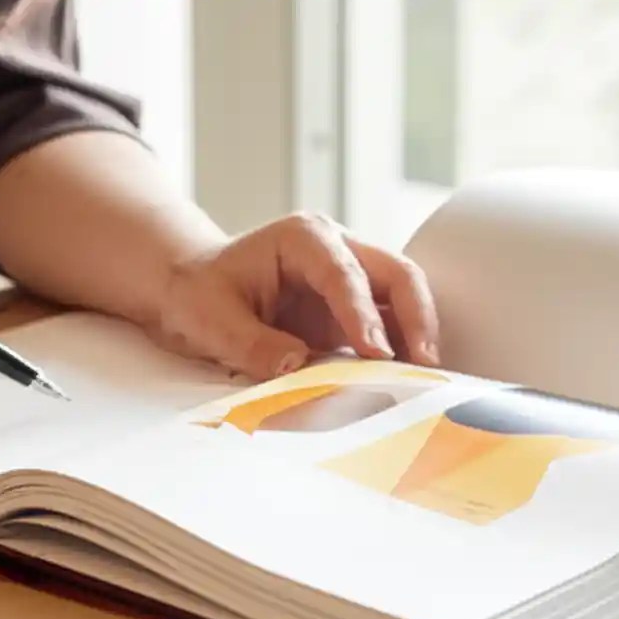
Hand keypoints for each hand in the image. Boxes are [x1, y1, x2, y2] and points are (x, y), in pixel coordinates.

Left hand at [149, 213, 439, 380]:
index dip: (363, 313)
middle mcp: (336, 249)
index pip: (344, 273)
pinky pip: (390, 326)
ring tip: (426, 377)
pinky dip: (403, 350)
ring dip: (418, 335)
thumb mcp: (211, 320)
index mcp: (302, 238)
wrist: (191, 291)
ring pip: (404, 298)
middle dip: (416, 316)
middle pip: (396, 274)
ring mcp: (349, 279)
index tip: (377, 353)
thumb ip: (252, 343)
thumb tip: (296, 367)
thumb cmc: (198, 294)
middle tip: (424, 362)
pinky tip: (409, 381)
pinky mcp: (351, 311)